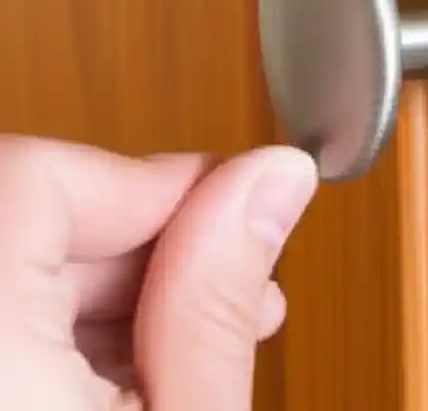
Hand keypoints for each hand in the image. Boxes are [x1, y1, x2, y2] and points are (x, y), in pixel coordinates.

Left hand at [0, 137, 316, 408]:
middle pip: (16, 221)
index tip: (232, 201)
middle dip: (137, 243)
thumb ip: (215, 302)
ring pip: (1, 270)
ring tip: (193, 342)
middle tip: (229, 284)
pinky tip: (124, 378)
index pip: (32, 179)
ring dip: (99, 293)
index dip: (149, 180)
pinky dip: (49, 338)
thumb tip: (269, 181)